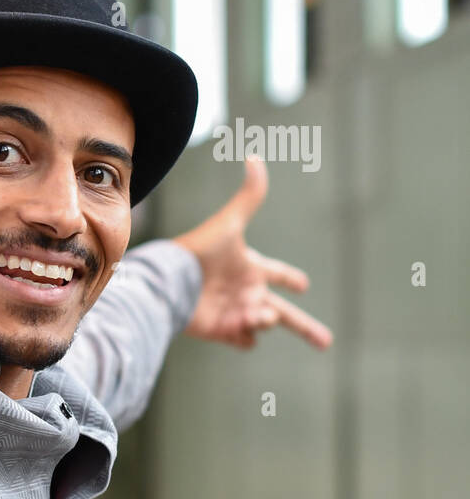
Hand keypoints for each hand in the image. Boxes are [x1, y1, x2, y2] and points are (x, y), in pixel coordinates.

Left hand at [171, 156, 332, 350]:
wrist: (172, 281)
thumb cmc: (199, 250)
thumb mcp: (230, 223)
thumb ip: (248, 196)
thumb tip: (255, 157)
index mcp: (251, 268)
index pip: (278, 274)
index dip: (291, 279)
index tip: (303, 284)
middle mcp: (245, 292)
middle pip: (283, 313)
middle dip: (305, 327)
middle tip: (325, 341)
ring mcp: (235, 313)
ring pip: (265, 323)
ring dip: (267, 320)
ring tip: (258, 314)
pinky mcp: (222, 330)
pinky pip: (244, 340)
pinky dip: (248, 336)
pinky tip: (244, 327)